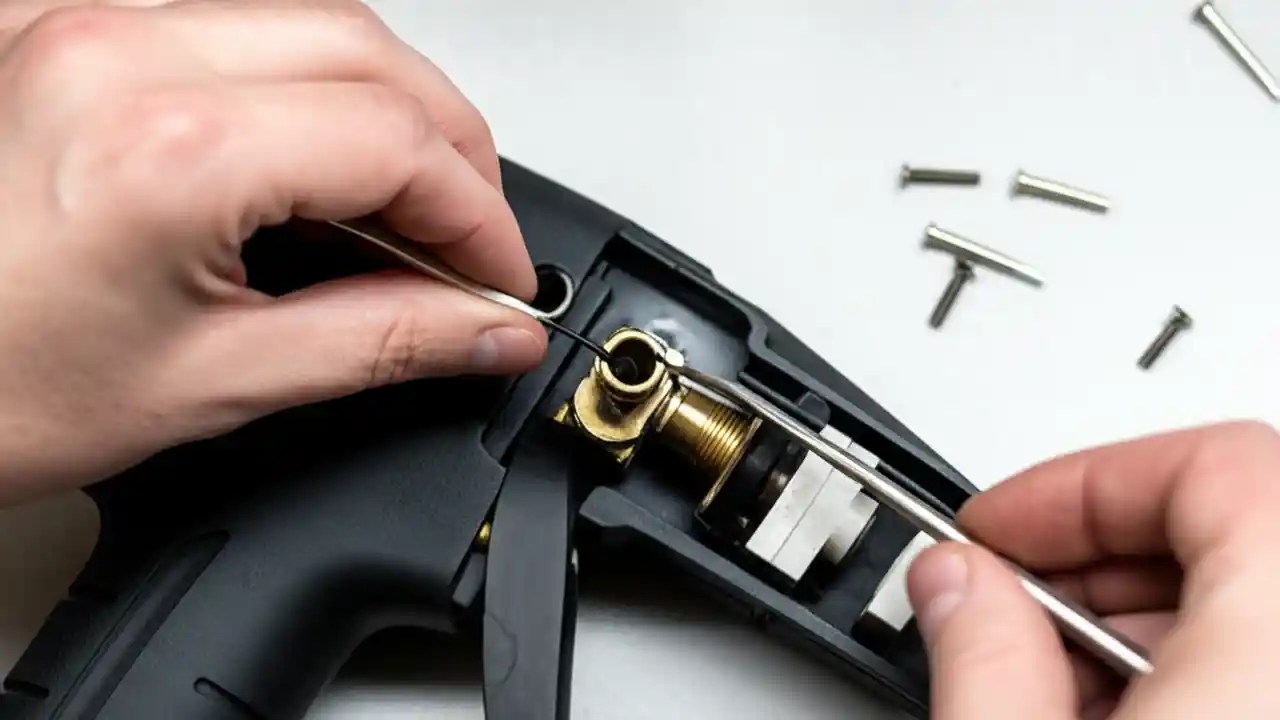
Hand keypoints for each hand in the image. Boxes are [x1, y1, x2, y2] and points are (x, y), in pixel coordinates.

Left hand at [0, 0, 547, 502]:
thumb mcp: (212, 385)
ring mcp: (81, 22)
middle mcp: (120, 48)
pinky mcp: (62, 25)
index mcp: (166, 146)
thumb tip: (488, 329)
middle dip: (452, 147)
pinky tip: (313, 146)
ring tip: (403, 194)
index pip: (399, 141)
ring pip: (311, 13)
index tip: (501, 277)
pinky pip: (228, 15)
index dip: (480, 216)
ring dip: (386, 99)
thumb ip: (381, 342)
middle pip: (373, 50)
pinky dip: (304, 73)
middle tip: (469, 236)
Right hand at [907, 421, 1279, 718]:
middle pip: (1236, 526)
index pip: (1220, 469)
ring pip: (1249, 597)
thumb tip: (957, 579)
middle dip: (1098, 549)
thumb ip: (985, 655)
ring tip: (1043, 679)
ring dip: (1132, 619)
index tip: (1002, 526)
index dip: (1088, 479)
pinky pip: (1265, 668)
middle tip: (1006, 597)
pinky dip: (1186, 671)